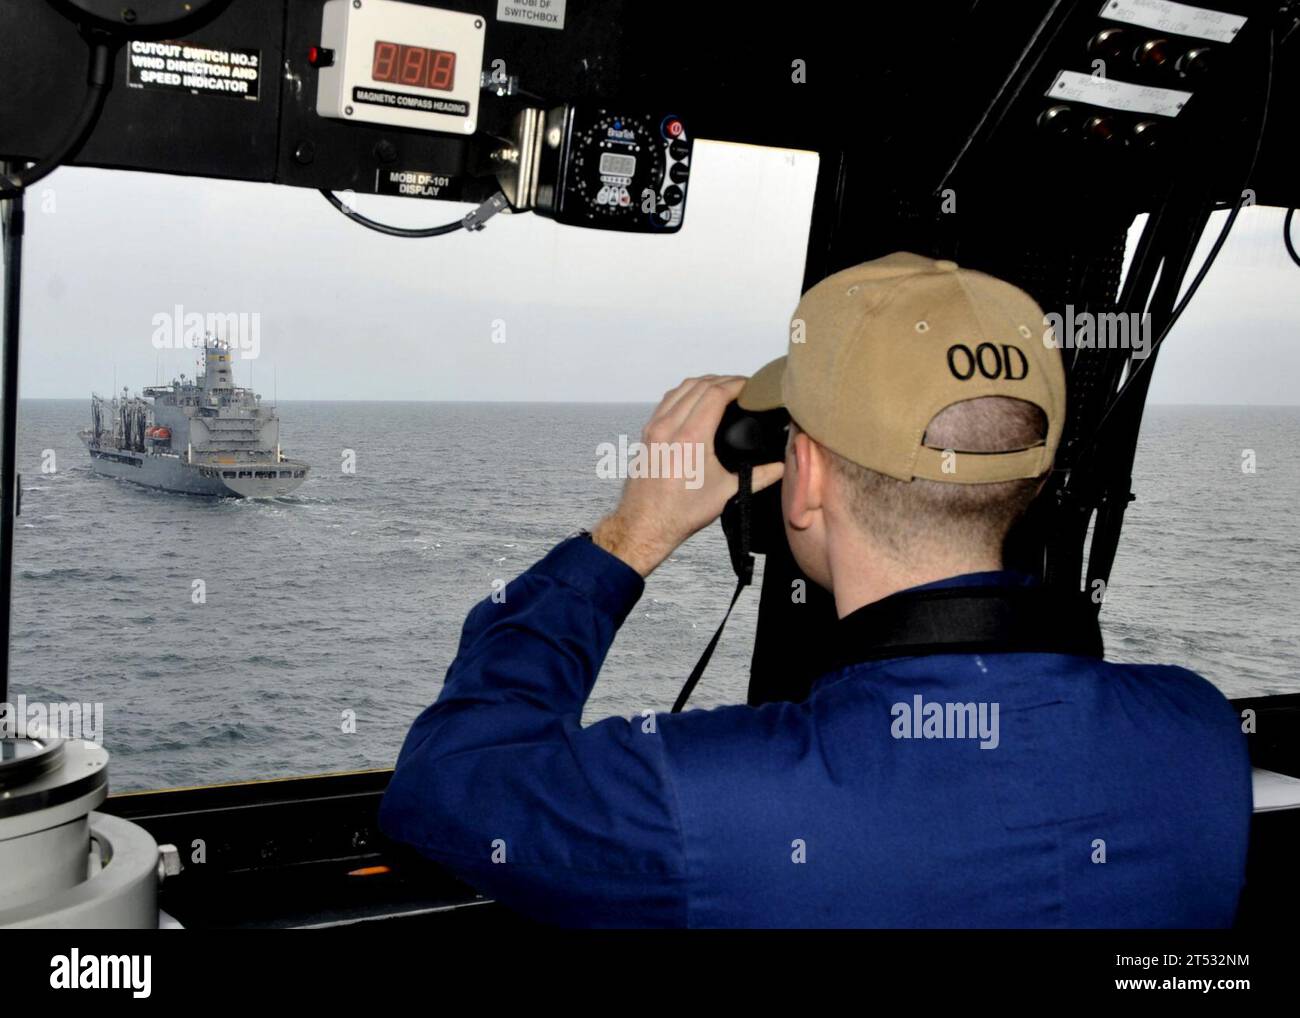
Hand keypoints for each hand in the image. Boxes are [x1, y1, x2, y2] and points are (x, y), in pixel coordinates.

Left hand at [591, 376, 784, 576]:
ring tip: (722, 388)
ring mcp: (655, 427)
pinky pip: (667, 400)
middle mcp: (669, 426)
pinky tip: (696, 400)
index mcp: (691, 438)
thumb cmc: (681, 512)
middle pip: (698, 385)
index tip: (751, 385)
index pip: (715, 393)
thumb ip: (758, 477)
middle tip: (741, 386)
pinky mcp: (647, 433)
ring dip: (702, 383)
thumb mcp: (725, 493)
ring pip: (680, 389)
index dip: (736, 383)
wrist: (645, 524)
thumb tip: (782, 467)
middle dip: (722, 380)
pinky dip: (684, 392)